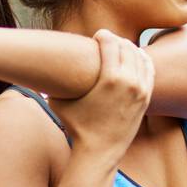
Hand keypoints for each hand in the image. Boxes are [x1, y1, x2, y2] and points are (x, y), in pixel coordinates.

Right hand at [47, 29, 153, 165]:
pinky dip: (142, 61)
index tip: (97, 35)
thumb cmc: (76, 126)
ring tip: (120, 48)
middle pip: (127, 47)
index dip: (104, 35)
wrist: (100, 151)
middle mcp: (129, 81)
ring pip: (140, 57)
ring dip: (130, 49)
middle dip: (116, 41)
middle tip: (107, 41)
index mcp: (110, 78)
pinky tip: (135, 59)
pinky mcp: (145, 98)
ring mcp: (141, 90)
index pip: (111, 43)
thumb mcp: (59, 102)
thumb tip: (37, 69)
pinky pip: (149, 70)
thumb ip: (52, 84)